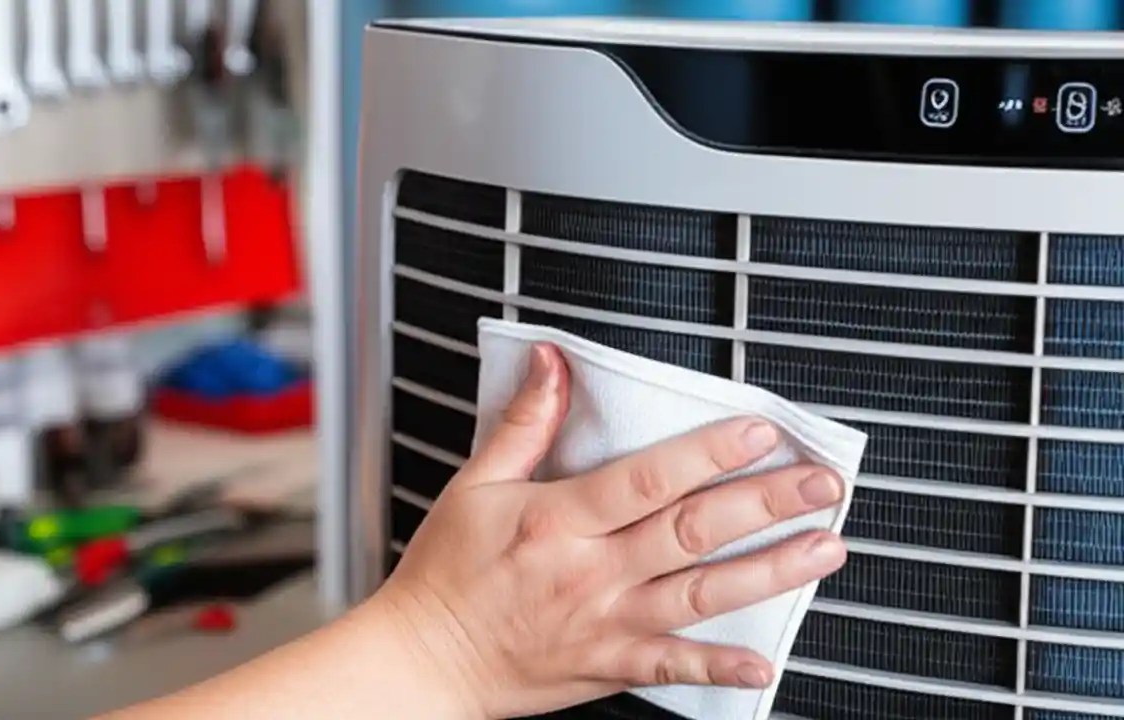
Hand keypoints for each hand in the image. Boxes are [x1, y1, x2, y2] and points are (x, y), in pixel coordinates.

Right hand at [374, 343, 848, 718]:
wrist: (423, 659)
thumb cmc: (446, 574)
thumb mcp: (475, 485)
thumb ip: (525, 423)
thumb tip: (552, 363)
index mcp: (558, 520)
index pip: (648, 479)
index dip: (709, 454)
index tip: (760, 432)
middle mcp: (590, 571)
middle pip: (691, 531)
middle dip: (764, 504)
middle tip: (822, 482)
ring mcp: (604, 622)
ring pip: (699, 594)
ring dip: (768, 572)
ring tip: (823, 548)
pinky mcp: (607, 664)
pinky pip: (671, 667)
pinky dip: (718, 667)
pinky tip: (763, 661)